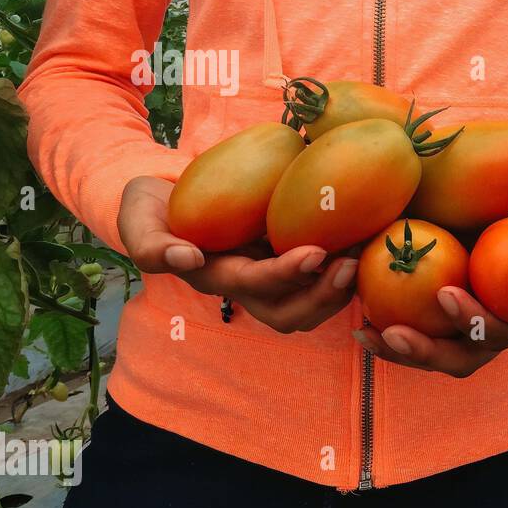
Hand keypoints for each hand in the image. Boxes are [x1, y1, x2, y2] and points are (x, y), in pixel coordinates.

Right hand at [118, 176, 358, 332]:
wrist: (169, 195)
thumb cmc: (153, 207)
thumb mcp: (138, 221)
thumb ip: (151, 244)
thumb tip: (188, 258)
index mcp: (217, 277)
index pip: (255, 284)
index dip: (285, 275)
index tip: (314, 252)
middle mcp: (249, 286)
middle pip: (290, 313)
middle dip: (323, 297)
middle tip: (351, 265)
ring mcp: (273, 277)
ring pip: (312, 306)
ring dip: (340, 290)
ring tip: (364, 257)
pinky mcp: (293, 261)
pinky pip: (324, 278)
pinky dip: (346, 269)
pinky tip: (369, 241)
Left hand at [354, 182, 507, 376]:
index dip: (477, 318)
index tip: (444, 292)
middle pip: (470, 354)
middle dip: (431, 347)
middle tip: (395, 330)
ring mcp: (482, 335)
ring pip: (444, 358)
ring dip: (408, 353)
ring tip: (371, 334)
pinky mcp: (457, 329)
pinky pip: (426, 342)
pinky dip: (393, 341)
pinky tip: (361, 327)